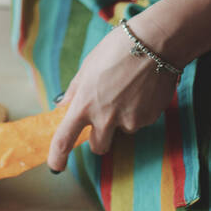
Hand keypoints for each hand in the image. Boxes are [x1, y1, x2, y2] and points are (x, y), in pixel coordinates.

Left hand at [48, 10, 182, 171]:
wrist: (154, 44)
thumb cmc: (117, 49)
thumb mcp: (88, 66)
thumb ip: (75, 90)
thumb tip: (63, 105)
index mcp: (84, 104)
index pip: (65, 140)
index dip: (58, 157)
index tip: (56, 166)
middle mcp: (106, 118)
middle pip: (99, 147)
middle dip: (99, 138)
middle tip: (104, 120)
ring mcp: (130, 121)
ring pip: (123, 130)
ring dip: (122, 118)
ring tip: (129, 90)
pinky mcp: (149, 119)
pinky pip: (140, 120)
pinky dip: (139, 110)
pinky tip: (143, 89)